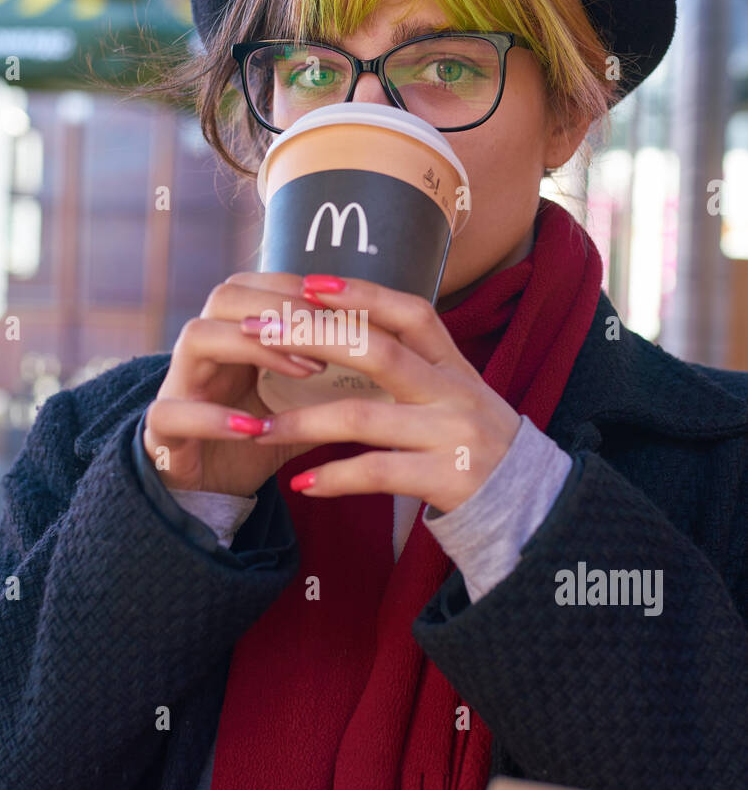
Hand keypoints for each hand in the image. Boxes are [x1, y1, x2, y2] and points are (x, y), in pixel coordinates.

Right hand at [143, 271, 338, 496]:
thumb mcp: (297, 408)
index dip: (297, 288)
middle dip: (281, 308)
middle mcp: (202, 351)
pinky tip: (253, 430)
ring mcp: (178, 386)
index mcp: (232, 336)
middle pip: (224, 295)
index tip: (344, 309)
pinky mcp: (162, 431)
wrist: (205, 495)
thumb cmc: (252, 442)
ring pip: (197, 336)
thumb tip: (389, 365)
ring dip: (255, 346)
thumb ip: (328, 383)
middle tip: (330, 337)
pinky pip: (173, 411)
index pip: (256, 284)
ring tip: (305, 371)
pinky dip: (214, 417)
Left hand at [249, 272, 521, 512]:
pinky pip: (377, 472)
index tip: (309, 283)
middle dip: (312, 340)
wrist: (532, 506)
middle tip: (258, 337)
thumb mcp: (455, 393)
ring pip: (363, 417)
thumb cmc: (476, 444)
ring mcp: (452, 435)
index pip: (411, 312)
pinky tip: (300, 482)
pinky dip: (334, 477)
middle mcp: (455, 392)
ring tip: (257, 429)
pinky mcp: (447, 480)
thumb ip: (411, 366)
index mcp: (454, 365)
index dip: (362, 293)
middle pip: (377, 353)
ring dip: (302, 423)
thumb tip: (341, 331)